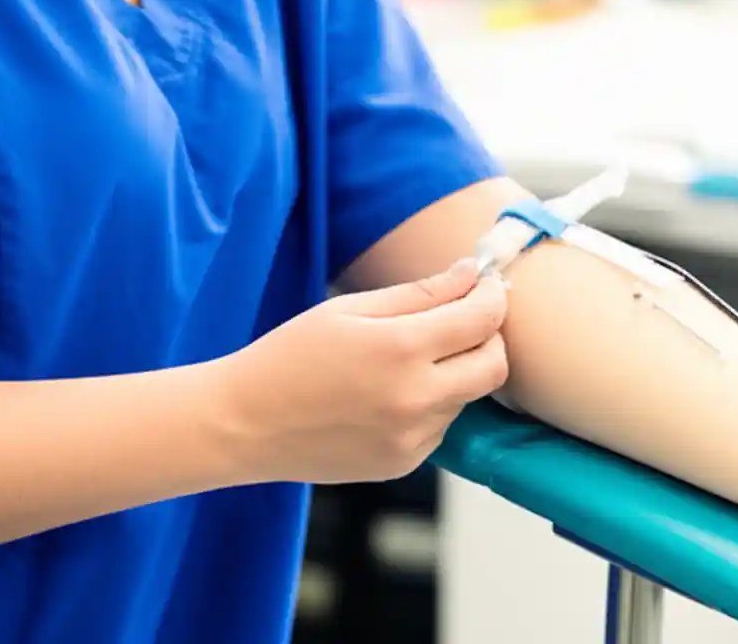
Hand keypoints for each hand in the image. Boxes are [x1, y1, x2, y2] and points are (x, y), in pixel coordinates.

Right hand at [211, 259, 508, 483]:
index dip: (493, 296)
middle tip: (465, 321)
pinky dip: (430, 406)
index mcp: (401, 349)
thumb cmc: (290, 356)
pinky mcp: (403, 464)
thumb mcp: (351, 310)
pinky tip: (386, 397)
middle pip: (494, 367)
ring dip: (455, 373)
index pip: (483, 319)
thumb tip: (472, 274)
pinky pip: (440, 427)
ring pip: (467, 397)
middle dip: (490, 338)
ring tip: (404, 361)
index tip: (487, 285)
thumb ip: (421, 293)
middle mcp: (415, 399)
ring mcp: (412, 438)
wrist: (243, 424)